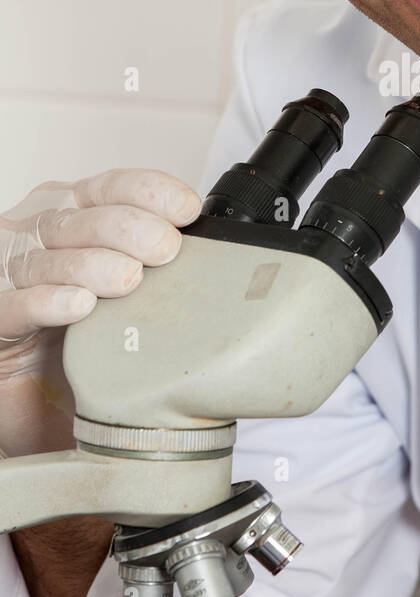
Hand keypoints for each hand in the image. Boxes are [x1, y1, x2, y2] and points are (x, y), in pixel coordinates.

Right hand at [0, 170, 199, 455]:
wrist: (46, 409)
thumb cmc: (93, 346)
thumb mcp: (135, 298)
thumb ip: (161, 269)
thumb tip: (220, 254)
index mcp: (75, 219)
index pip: (109, 187)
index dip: (148, 191)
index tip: (187, 209)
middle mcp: (39, 238)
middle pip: (80, 215)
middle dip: (128, 227)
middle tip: (164, 250)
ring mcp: (11, 278)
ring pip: (47, 256)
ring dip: (93, 263)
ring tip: (128, 280)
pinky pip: (15, 305)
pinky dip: (48, 301)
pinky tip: (79, 306)